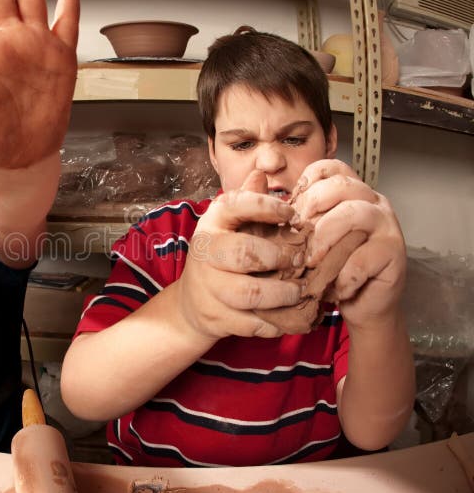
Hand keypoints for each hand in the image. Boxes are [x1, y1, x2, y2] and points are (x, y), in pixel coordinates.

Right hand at [178, 170, 303, 340]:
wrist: (192, 302)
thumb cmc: (221, 256)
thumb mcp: (230, 225)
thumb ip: (247, 200)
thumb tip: (262, 171)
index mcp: (211, 224)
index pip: (235, 205)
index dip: (267, 206)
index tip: (293, 214)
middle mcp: (206, 253)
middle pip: (246, 254)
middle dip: (280, 257)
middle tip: (301, 260)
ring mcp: (209, 288)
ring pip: (251, 293)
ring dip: (282, 294)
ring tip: (299, 291)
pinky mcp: (216, 318)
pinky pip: (252, 322)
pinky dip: (276, 322)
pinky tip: (288, 315)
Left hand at [290, 160, 406, 324]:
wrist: (362, 305)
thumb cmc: (329, 269)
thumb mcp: (306, 239)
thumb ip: (289, 216)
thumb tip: (257, 185)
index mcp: (350, 194)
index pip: (331, 168)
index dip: (307, 183)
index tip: (292, 211)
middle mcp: (372, 202)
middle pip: (342, 185)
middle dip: (312, 209)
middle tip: (298, 238)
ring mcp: (386, 225)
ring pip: (356, 213)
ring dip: (325, 238)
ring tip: (311, 262)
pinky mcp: (394, 253)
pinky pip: (365, 256)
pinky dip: (343, 275)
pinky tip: (333, 287)